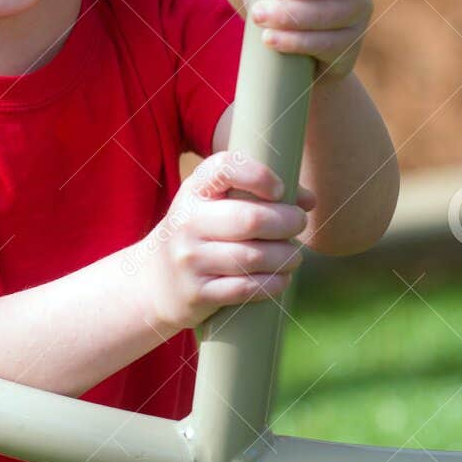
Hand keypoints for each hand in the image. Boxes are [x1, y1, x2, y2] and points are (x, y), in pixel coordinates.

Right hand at [140, 151, 317, 332]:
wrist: (152, 282)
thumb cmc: (198, 235)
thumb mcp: (211, 205)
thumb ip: (256, 194)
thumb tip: (308, 200)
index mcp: (193, 191)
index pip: (225, 168)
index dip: (259, 175)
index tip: (279, 190)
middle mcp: (187, 222)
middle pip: (251, 219)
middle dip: (288, 222)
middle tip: (299, 224)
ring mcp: (190, 259)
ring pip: (254, 257)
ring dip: (287, 257)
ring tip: (294, 256)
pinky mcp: (197, 293)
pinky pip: (246, 289)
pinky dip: (273, 284)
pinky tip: (282, 278)